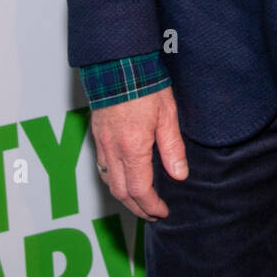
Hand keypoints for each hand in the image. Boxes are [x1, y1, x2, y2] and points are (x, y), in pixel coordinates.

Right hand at [91, 87, 187, 220]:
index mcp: (133, 147)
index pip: (140, 190)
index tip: (162, 212)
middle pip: (121, 192)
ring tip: (139, 201)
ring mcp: (102, 142)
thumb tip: (179, 175)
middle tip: (152, 214)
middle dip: (137, 208)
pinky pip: (102, 166)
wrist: (118, 63)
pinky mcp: (97, 134)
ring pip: (109, 181)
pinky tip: (122, 178)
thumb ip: (172, 147)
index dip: (151, 206)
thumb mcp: (167, 114)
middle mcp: (113, 149)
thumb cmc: (145, 84)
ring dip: (124, 197)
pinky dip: (112, 180)